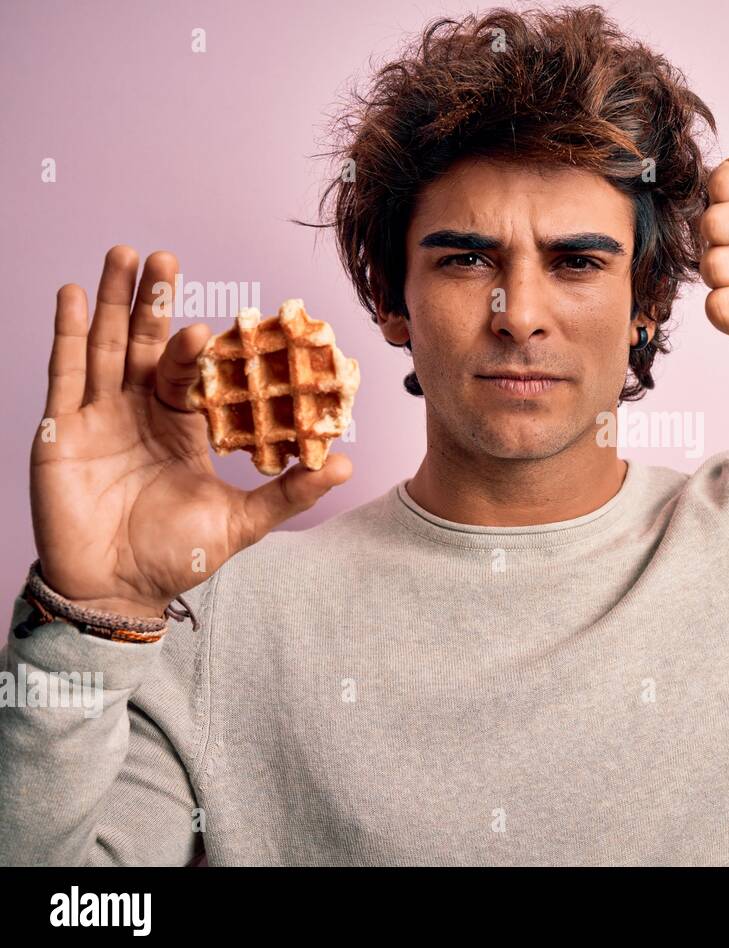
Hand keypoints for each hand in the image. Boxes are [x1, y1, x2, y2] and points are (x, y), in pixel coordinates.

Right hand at [29, 246, 351, 618]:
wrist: (119, 590)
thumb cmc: (176, 557)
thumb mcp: (242, 522)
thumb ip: (290, 492)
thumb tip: (344, 466)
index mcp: (182, 427)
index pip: (191, 374)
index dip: (199, 348)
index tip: (215, 325)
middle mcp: (140, 411)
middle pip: (147, 344)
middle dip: (154, 300)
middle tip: (165, 256)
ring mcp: (100, 415)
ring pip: (107, 345)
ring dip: (114, 300)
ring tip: (124, 254)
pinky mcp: (62, 427)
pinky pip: (65, 372)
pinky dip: (68, 333)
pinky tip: (74, 295)